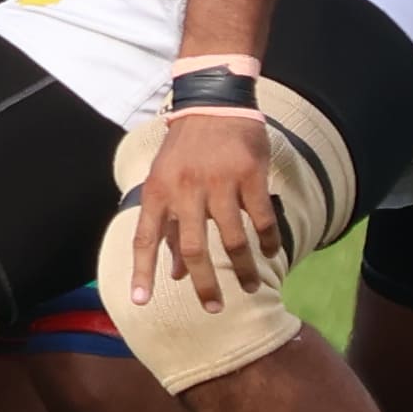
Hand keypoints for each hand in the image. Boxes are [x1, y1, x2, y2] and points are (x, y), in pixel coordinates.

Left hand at [132, 105, 283, 314]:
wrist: (213, 103)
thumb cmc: (186, 149)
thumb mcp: (166, 181)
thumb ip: (170, 226)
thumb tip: (173, 272)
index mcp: (159, 191)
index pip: (145, 238)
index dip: (142, 271)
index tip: (140, 302)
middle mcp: (186, 189)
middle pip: (194, 248)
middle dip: (204, 284)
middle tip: (213, 308)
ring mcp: (219, 182)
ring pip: (232, 239)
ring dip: (243, 269)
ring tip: (251, 287)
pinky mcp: (250, 175)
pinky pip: (262, 218)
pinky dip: (268, 241)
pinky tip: (272, 254)